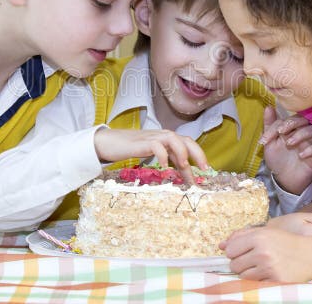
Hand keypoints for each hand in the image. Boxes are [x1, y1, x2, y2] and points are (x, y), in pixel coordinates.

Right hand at [94, 128, 208, 183]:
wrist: (107, 142)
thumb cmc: (129, 149)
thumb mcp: (151, 155)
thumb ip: (165, 160)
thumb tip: (179, 175)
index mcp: (166, 140)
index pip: (187, 145)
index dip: (198, 158)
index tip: (205, 174)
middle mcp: (162, 136)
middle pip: (186, 139)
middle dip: (197, 154)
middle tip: (204, 170)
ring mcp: (152, 137)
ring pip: (174, 139)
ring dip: (182, 152)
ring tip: (184, 166)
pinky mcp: (140, 142)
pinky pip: (156, 145)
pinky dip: (162, 155)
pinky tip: (163, 168)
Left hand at [220, 226, 311, 281]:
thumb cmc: (286, 242)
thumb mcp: (265, 232)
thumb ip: (241, 236)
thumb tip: (220, 245)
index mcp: (258, 237)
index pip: (230, 250)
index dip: (235, 252)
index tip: (244, 252)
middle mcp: (262, 252)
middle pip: (234, 265)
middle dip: (241, 264)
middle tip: (254, 260)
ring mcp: (269, 268)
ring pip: (243, 276)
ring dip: (249, 273)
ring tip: (262, 266)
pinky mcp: (276, 281)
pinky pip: (256, 284)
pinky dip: (260, 280)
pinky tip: (269, 273)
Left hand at [260, 107, 311, 193]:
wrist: (284, 179)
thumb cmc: (277, 159)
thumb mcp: (270, 143)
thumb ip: (270, 126)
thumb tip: (268, 107)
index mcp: (292, 128)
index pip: (289, 118)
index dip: (279, 124)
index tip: (267, 137)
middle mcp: (303, 133)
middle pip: (305, 120)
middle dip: (293, 123)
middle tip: (282, 132)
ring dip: (301, 134)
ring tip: (289, 143)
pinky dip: (311, 149)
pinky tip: (301, 155)